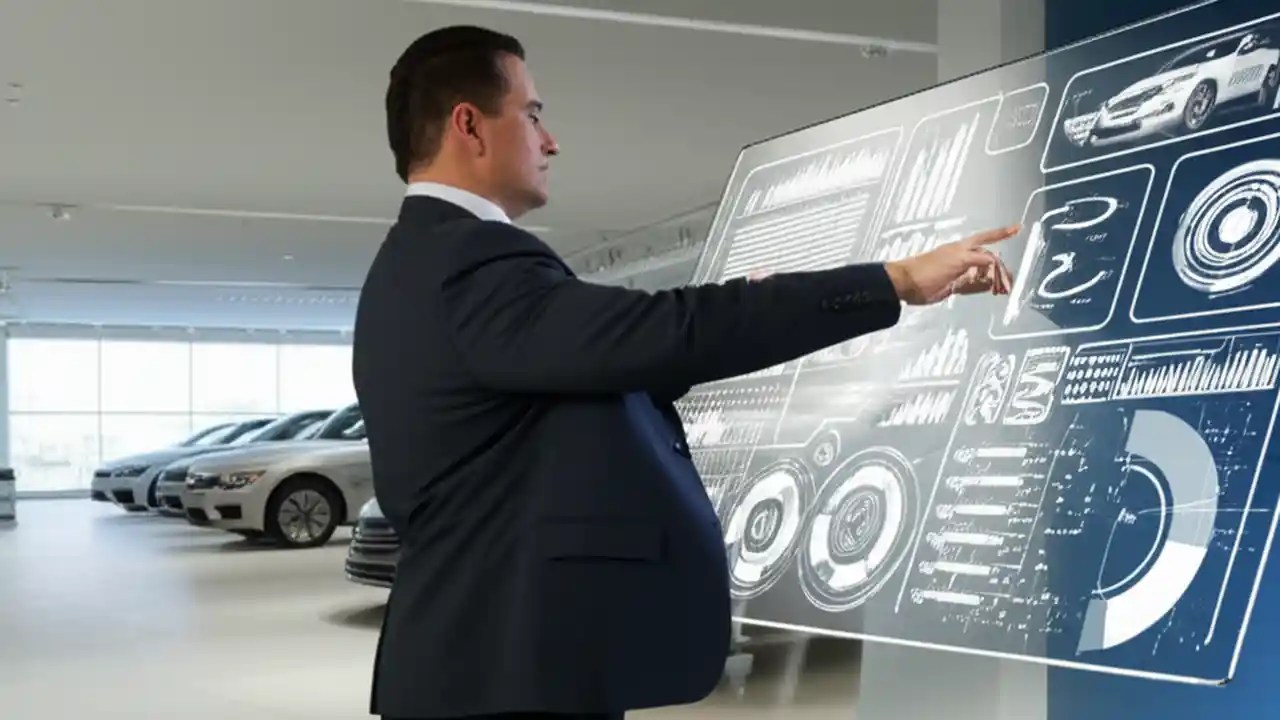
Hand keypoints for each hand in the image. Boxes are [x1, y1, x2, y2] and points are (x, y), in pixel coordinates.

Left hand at [884, 225, 1018, 304]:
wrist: (908, 285)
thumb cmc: (928, 268)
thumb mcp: (956, 259)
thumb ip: (977, 259)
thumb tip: (994, 261)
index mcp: (963, 248)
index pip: (987, 238)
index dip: (1002, 234)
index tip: (1017, 229)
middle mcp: (964, 258)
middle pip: (989, 261)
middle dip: (1001, 269)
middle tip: (1010, 280)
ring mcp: (960, 272)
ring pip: (984, 275)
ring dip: (995, 281)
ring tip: (1004, 289)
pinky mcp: (955, 286)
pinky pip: (974, 286)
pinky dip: (984, 288)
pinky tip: (993, 292)